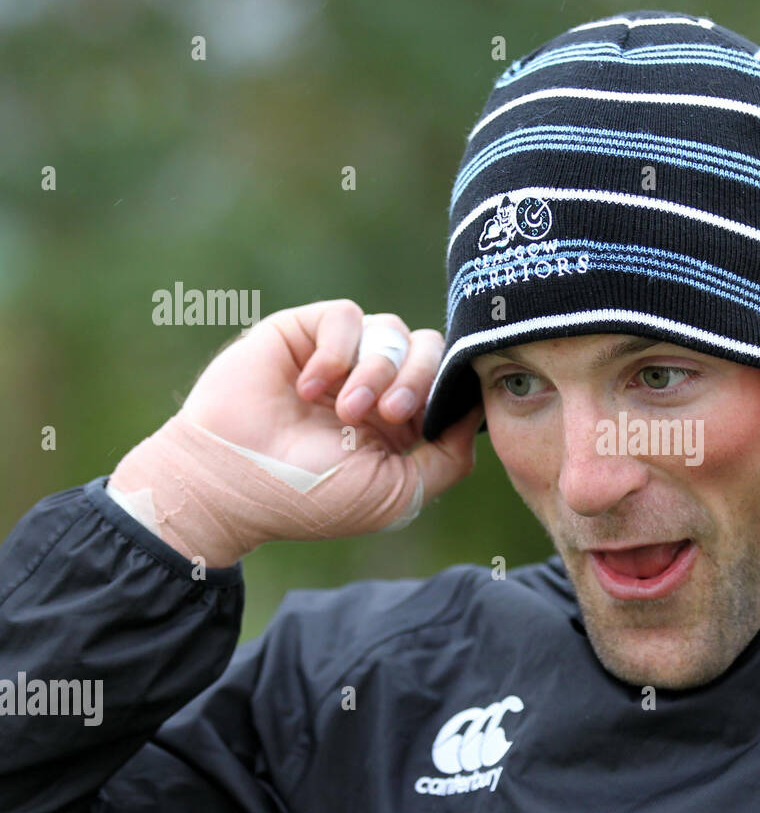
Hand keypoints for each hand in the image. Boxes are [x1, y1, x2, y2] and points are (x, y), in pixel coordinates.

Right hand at [110, 300, 481, 563]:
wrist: (232, 484)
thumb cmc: (311, 498)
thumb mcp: (397, 494)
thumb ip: (449, 459)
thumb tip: (475, 414)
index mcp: (400, 422)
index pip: (447, 381)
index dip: (445, 394)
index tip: (422, 423)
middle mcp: (375, 384)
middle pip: (430, 349)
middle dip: (417, 380)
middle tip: (388, 413)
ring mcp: (341, 356)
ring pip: (394, 331)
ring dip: (377, 371)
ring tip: (345, 410)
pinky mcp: (305, 332)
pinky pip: (348, 315)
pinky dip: (339, 351)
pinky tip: (311, 388)